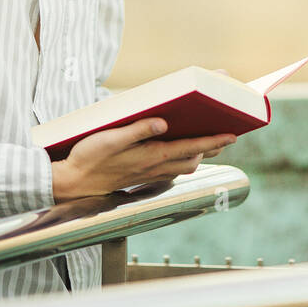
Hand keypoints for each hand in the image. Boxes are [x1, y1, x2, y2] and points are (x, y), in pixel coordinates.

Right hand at [51, 117, 236, 201]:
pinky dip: (184, 161)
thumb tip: (163, 122)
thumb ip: (138, 130)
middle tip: (227, 134)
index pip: (191, 148)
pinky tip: (182, 153)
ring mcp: (150, 175)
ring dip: (200, 155)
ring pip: (185, 166)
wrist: (74, 184)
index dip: (213, 141)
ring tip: (211, 142)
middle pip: (194, 158)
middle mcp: (155, 168)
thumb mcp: (110, 138)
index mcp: (151, 156)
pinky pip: (172, 170)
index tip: (232, 135)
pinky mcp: (143, 177)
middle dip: (213, 147)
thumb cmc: (89, 157)